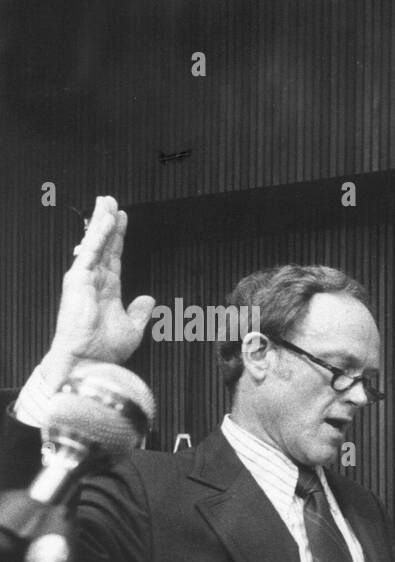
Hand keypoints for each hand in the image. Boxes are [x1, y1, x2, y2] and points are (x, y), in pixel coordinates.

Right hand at [44, 196, 154, 384]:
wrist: (89, 360)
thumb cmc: (105, 349)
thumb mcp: (132, 328)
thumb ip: (140, 312)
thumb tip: (149, 299)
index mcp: (108, 290)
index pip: (113, 256)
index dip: (118, 237)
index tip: (122, 219)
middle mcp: (94, 281)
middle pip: (103, 244)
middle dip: (108, 222)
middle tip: (112, 201)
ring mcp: (84, 278)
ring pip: (95, 243)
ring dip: (102, 221)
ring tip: (107, 201)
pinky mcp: (77, 279)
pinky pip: (90, 251)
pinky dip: (99, 235)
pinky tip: (106, 220)